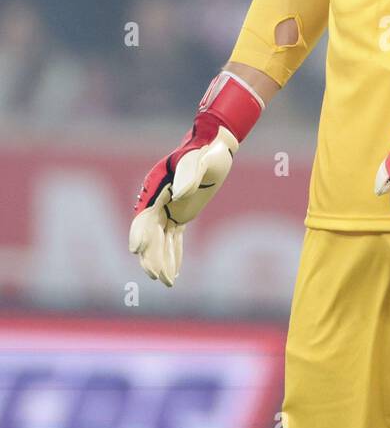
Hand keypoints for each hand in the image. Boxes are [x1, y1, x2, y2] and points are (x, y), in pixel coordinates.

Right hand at [128, 71, 262, 286]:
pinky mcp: (180, 214)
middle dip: (151, 255)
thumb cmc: (206, 150)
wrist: (215, 144)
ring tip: (167, 282)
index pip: (143, 215)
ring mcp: (168, 208)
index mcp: (156, 187)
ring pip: (160, 239)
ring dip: (161, 260)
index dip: (139, 232)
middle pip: (149, 232)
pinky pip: (173, 238)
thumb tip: (176, 195)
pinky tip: (174, 272)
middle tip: (155, 276)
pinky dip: (173, 254)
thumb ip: (187, 176)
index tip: (136, 250)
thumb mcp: (199, 160)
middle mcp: (157, 200)